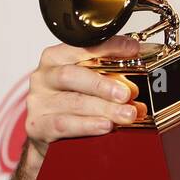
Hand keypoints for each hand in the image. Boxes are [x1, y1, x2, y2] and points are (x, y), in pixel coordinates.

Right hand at [24, 35, 146, 164]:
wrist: (51, 133)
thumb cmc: (73, 100)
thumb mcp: (91, 80)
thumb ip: (112, 68)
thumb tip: (142, 60)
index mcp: (57, 58)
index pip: (81, 47)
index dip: (108, 47)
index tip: (132, 50)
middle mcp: (45, 76)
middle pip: (70, 75)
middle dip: (102, 85)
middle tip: (126, 94)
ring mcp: (39, 101)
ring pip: (72, 102)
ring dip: (103, 108)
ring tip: (126, 114)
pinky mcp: (37, 125)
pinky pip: (63, 124)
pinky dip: (87, 125)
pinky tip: (105, 126)